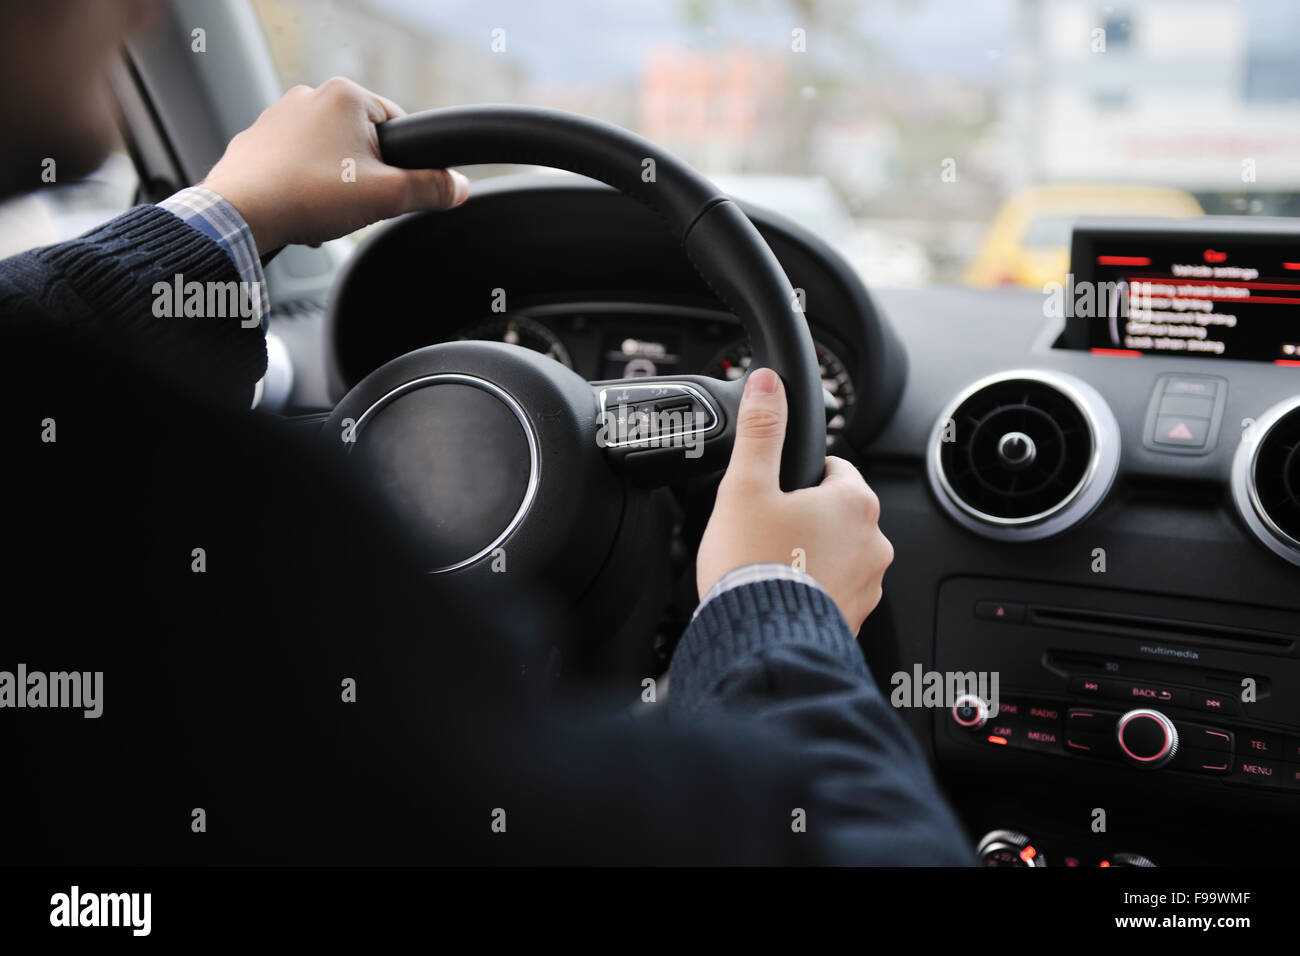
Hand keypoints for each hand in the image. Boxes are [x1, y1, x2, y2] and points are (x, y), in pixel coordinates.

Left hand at [201, 77, 467, 251]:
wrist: (240, 214)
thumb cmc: (308, 195)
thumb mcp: (386, 196)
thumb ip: (430, 189)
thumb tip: (458, 187)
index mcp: (345, 96)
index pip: (399, 126)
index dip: (404, 164)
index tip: (393, 190)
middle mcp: (310, 96)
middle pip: (363, 144)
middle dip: (365, 178)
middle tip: (356, 205)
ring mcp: (278, 118)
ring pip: (330, 157)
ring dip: (335, 186)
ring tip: (324, 210)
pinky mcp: (257, 142)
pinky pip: (297, 167)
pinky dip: (305, 190)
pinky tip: (301, 211)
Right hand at [695, 367, 893, 633]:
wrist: (759, 640)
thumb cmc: (753, 564)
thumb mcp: (746, 485)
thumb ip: (760, 430)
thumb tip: (768, 384)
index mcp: (854, 501)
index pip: (834, 468)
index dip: (797, 475)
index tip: (773, 491)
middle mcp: (873, 541)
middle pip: (836, 512)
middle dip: (804, 517)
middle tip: (763, 530)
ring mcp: (868, 583)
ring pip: (837, 553)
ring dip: (810, 555)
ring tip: (769, 564)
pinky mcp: (854, 617)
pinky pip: (833, 591)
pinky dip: (811, 589)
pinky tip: (779, 593)